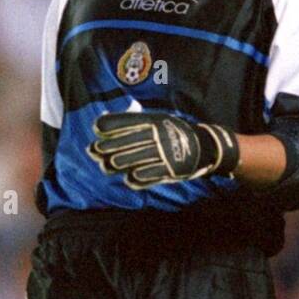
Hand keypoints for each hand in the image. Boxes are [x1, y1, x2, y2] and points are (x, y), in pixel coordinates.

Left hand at [88, 111, 239, 188]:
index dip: (112, 124)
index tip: (97, 127)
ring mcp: (166, 154)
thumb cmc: (174, 132)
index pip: (130, 121)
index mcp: (156, 121)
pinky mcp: (172, 170)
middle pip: (130, 141)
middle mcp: (160, 136)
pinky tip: (128, 178)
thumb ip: (133, 121)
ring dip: (120, 162)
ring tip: (107, 165)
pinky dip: (139, 178)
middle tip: (94, 149)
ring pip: (138, 159)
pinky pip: (153, 175)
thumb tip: (102, 122)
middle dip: (110, 145)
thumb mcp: (157, 119)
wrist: (205, 146)